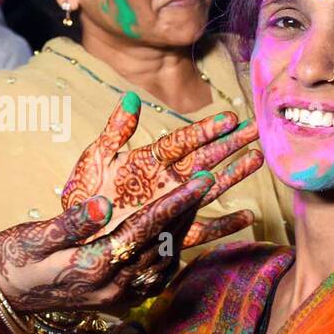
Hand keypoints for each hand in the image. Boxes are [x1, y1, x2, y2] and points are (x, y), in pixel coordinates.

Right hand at [0, 170, 217, 314]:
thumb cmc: (12, 259)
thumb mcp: (35, 236)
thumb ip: (71, 221)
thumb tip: (103, 202)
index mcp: (93, 266)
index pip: (145, 229)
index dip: (176, 203)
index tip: (200, 180)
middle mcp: (111, 286)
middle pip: (163, 245)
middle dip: (188, 211)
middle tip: (208, 180)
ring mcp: (115, 298)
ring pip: (163, 262)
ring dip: (183, 231)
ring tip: (196, 201)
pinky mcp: (114, 301)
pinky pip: (154, 279)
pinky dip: (170, 255)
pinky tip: (176, 238)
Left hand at [61, 93, 263, 248]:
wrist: (76, 236)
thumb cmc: (83, 196)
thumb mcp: (94, 161)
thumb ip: (114, 133)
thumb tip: (129, 98)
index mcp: (148, 161)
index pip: (180, 141)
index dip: (204, 130)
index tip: (229, 118)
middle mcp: (165, 181)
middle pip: (203, 159)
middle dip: (229, 144)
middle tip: (256, 127)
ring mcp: (171, 206)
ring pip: (209, 188)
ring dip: (233, 174)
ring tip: (257, 158)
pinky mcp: (172, 233)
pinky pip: (202, 230)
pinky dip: (224, 225)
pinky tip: (247, 217)